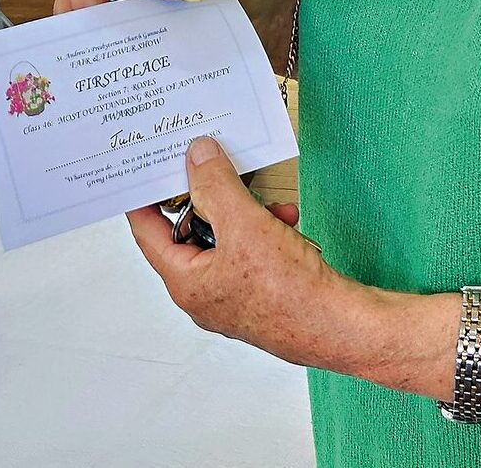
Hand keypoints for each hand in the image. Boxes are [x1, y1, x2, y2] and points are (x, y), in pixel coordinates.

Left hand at [130, 136, 480, 404]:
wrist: (335, 324)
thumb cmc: (286, 291)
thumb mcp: (244, 225)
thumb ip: (216, 186)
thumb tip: (196, 157)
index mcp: (186, 281)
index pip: (148, 232)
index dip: (145, 198)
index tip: (147, 168)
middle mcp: (204, 291)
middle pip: (191, 231)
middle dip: (211, 197)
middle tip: (217, 166)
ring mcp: (233, 294)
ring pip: (227, 237)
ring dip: (245, 211)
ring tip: (267, 202)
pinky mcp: (261, 292)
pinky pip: (253, 249)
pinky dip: (267, 229)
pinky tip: (287, 221)